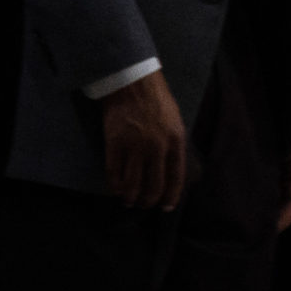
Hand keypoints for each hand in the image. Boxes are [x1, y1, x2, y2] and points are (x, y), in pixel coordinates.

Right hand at [101, 68, 188, 210]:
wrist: (133, 84)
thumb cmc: (157, 101)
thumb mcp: (176, 122)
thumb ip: (174, 146)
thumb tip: (171, 170)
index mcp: (175, 141)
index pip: (175, 177)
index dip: (171, 196)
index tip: (166, 207)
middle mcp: (156, 147)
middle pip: (153, 185)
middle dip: (148, 201)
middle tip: (144, 205)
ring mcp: (134, 146)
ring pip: (132, 184)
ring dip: (130, 197)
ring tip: (128, 201)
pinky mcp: (114, 144)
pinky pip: (113, 173)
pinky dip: (114, 186)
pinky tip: (115, 190)